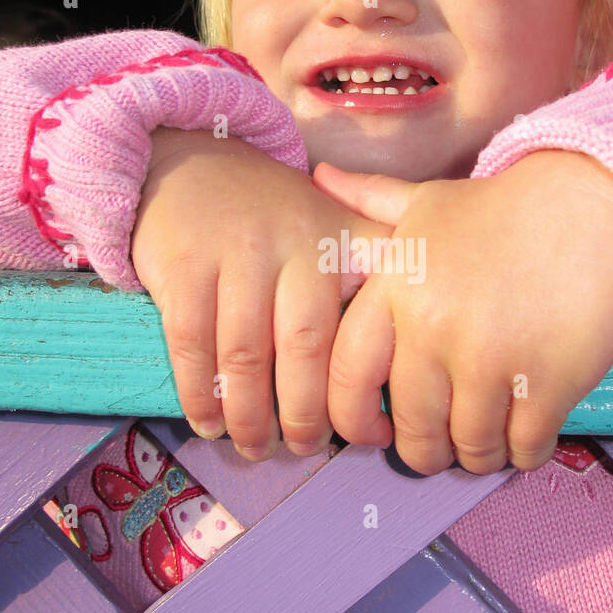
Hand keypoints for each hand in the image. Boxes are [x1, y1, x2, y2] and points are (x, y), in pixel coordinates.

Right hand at [131, 129, 392, 460]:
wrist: (195, 161)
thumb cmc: (277, 213)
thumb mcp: (339, 224)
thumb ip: (383, 267)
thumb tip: (428, 343)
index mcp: (337, 245)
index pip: (357, 331)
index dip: (366, 391)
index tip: (372, 434)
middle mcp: (291, 246)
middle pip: (303, 351)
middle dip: (304, 415)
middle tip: (304, 450)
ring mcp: (234, 256)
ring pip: (245, 357)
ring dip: (250, 417)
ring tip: (257, 448)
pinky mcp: (184, 266)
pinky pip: (193, 346)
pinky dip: (201, 395)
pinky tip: (210, 423)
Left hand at [312, 151, 612, 475]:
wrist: (599, 206)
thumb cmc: (508, 209)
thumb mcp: (430, 201)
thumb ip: (372, 200)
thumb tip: (321, 178)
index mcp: (396, 288)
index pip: (347, 378)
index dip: (355, 420)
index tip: (376, 433)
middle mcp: (434, 328)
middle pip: (414, 428)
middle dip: (426, 451)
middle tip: (440, 449)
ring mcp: (491, 358)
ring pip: (469, 445)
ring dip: (478, 456)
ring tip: (485, 446)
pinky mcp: (547, 382)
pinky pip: (522, 446)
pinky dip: (523, 453)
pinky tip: (526, 440)